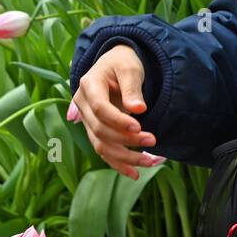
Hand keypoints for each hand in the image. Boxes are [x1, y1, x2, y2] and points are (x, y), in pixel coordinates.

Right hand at [72, 42, 162, 178]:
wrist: (115, 63)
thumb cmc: (123, 63)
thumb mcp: (130, 68)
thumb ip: (132, 88)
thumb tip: (138, 109)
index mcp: (89, 85)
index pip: (100, 109)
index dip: (118, 120)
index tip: (139, 127)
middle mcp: (83, 104)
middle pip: (100, 130)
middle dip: (126, 140)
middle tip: (153, 140)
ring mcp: (87, 119)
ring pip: (100, 145)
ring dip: (124, 157)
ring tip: (150, 162)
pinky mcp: (95, 130)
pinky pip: (103, 151)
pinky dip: (118, 164)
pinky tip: (135, 173)